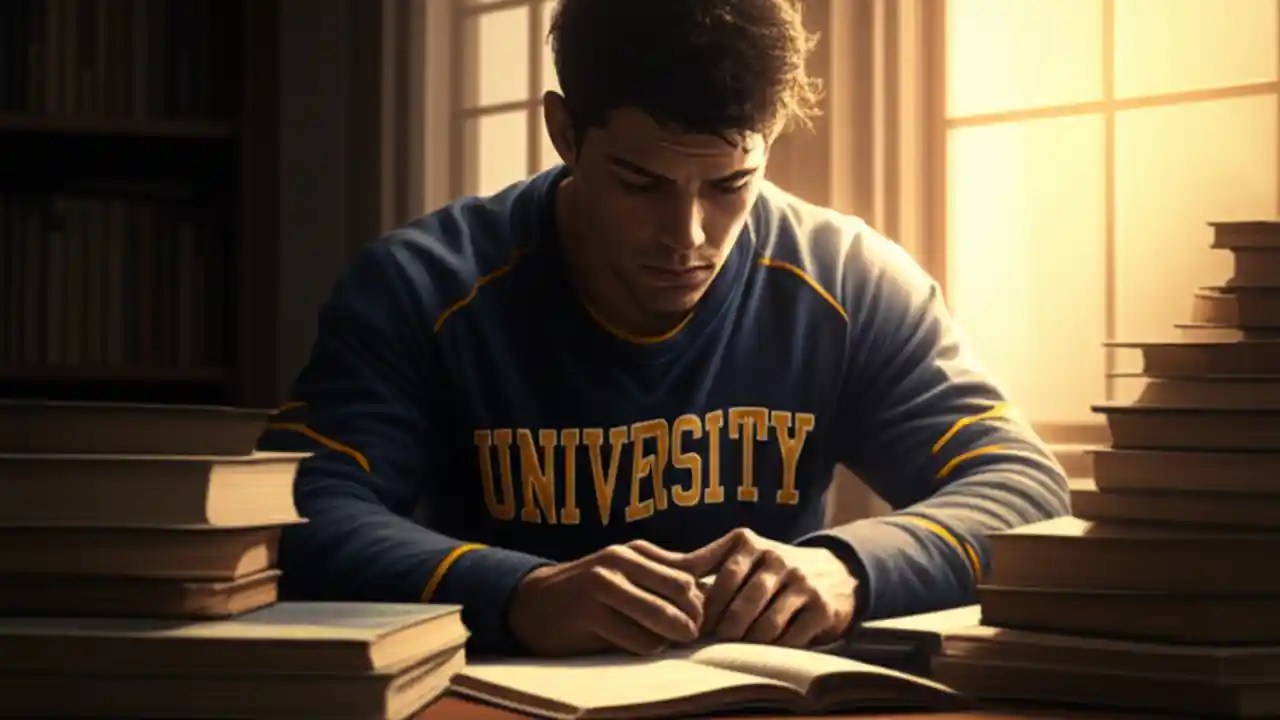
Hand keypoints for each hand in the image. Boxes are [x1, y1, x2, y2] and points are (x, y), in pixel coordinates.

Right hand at [507, 540, 705, 656]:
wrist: (533, 603)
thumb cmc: (589, 590)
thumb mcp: (624, 571)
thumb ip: (662, 574)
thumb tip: (714, 581)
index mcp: (633, 551)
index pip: (688, 576)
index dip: (701, 603)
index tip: (700, 619)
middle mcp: (619, 561)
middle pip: (681, 593)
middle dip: (693, 620)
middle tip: (690, 634)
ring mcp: (603, 585)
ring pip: (662, 618)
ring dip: (672, 637)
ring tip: (668, 641)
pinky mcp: (589, 613)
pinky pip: (638, 640)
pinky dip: (648, 648)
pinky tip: (641, 646)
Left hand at [689, 528, 857, 646]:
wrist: (835, 571)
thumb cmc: (770, 569)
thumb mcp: (739, 555)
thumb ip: (701, 563)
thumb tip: (650, 563)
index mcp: (748, 543)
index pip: (722, 579)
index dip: (707, 609)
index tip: (696, 628)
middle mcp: (776, 558)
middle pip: (742, 604)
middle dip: (725, 630)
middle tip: (714, 645)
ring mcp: (801, 582)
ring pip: (766, 623)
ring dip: (748, 642)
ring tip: (736, 650)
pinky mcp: (822, 607)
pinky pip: (792, 636)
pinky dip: (776, 649)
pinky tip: (766, 652)